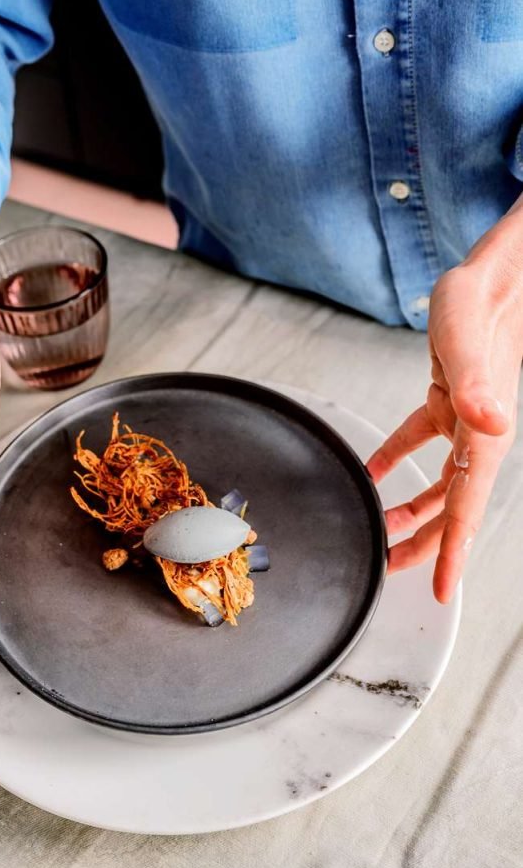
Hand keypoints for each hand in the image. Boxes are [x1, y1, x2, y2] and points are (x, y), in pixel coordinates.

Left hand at [367, 205, 522, 603]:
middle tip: (392, 569)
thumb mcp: (468, 342)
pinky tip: (374, 470)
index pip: (467, 508)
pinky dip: (396, 458)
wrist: (493, 274)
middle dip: (425, 544)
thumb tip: (492, 424)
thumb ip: (477, 386)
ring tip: (381, 530)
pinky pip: (420, 440)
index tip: (442, 593)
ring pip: (438, 481)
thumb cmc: (483, 302)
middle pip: (451, 506)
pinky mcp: (448, 398)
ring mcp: (465, 418)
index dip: (453, 553)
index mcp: (484, 434)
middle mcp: (478, 433)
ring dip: (411, 509)